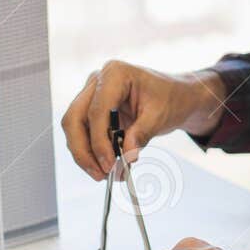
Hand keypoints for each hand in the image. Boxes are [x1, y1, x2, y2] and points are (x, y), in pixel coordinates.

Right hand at [61, 62, 225, 180]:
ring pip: (74, 128)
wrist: (176, 96)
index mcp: (115, 74)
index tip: (108, 164)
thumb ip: (142, 134)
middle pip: (74, 119)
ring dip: (85, 155)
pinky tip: (106, 167)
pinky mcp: (92, 110)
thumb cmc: (170, 98)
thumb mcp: (160, 116)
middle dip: (83, 150)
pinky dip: (91, 152)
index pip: (96, 110)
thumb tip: (127, 156)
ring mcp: (91, 95)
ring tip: (105, 175)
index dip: (99, 141)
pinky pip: (83, 134)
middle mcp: (97, 82)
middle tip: (100, 174)